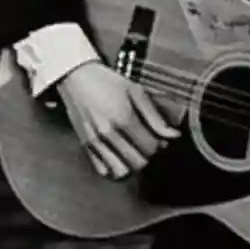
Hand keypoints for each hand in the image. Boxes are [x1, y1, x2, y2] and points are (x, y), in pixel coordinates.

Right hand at [56, 61, 180, 179]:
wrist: (76, 77)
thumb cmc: (107, 82)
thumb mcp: (136, 91)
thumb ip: (155, 116)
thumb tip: (173, 134)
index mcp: (124, 118)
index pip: (150, 147)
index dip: (159, 145)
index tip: (159, 138)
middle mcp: (108, 133)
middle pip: (138, 162)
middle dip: (147, 156)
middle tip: (148, 145)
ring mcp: (95, 142)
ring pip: (120, 171)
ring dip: (131, 164)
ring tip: (134, 152)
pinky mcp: (85, 146)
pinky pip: (102, 169)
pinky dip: (114, 167)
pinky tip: (119, 157)